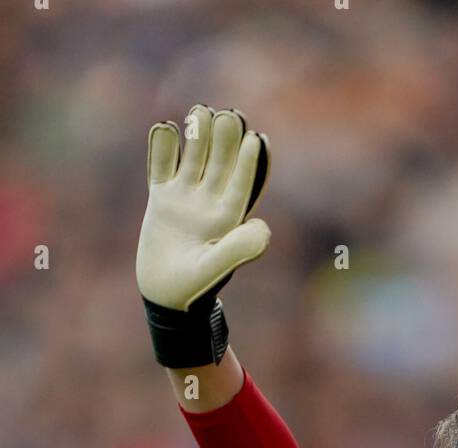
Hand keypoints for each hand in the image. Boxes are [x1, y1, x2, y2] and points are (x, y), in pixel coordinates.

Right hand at [136, 104, 270, 312]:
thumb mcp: (215, 269)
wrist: (165, 295)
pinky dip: (161, 149)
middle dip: (225, 141)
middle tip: (229, 116)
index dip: (249, 163)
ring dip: (197, 136)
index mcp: (228, 219)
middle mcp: (209, 203)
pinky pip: (161, 167)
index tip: (256, 139)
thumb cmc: (194, 288)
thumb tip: (265, 228)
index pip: (242, 184)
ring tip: (201, 112)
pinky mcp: (162, 197)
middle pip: (220, 164)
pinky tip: (166, 128)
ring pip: (193, 159)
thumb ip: (239, 249)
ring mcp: (185, 198)